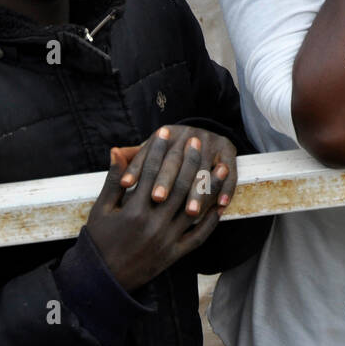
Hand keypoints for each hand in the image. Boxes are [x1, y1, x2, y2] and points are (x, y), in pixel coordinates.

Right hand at [86, 129, 221, 291]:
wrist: (102, 281)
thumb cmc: (98, 241)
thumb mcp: (101, 209)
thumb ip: (112, 180)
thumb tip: (116, 151)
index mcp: (133, 211)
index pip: (150, 172)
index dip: (158, 149)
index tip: (165, 132)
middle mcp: (154, 224)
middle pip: (178, 185)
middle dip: (187, 160)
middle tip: (195, 140)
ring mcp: (167, 240)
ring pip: (194, 208)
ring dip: (209, 185)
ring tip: (220, 165)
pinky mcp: (175, 254)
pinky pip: (199, 235)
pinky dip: (211, 220)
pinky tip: (221, 204)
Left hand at [119, 125, 238, 217]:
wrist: (199, 139)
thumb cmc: (167, 152)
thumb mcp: (149, 152)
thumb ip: (132, 158)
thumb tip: (113, 152)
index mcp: (168, 133)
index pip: (150, 151)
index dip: (137, 168)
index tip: (127, 185)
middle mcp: (191, 133)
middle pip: (176, 159)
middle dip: (167, 180)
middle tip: (158, 199)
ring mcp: (212, 141)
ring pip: (203, 169)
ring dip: (199, 192)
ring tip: (191, 212)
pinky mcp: (228, 150)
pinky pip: (230, 171)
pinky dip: (227, 188)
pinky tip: (221, 205)